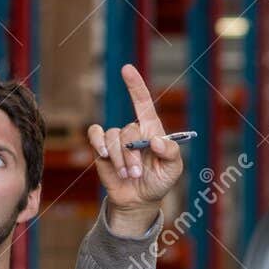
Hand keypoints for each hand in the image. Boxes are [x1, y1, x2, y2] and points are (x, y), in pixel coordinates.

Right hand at [86, 64, 184, 235]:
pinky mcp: (101, 148)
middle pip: (128, 131)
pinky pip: (95, 135)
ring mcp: (116, 139)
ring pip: (112, 137)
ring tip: (127, 175)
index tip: (126, 69)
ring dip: (119, 159)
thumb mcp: (173, 169)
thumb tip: (155, 141)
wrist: (139, 200)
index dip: (135, 85)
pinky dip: (98, 143)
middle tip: (137, 174)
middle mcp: (133, 131)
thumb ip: (171, 152)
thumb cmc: (159, 181)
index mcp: (152, 129)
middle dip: (132, 155)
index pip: (143, 102)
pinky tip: (105, 156)